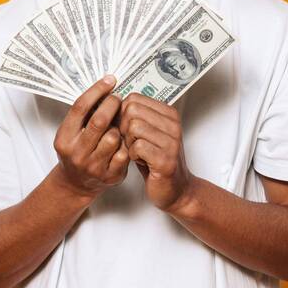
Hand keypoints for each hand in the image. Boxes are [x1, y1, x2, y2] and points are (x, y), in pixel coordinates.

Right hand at [52, 75, 127, 200]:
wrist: (76, 184)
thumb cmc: (77, 151)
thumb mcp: (72, 133)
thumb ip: (84, 115)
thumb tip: (106, 85)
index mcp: (64, 138)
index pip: (80, 108)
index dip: (97, 90)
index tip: (109, 80)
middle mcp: (76, 153)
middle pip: (99, 121)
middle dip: (112, 105)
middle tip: (119, 98)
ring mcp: (93, 166)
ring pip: (114, 137)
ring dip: (119, 128)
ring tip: (118, 125)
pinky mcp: (110, 176)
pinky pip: (125, 153)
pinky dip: (127, 144)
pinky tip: (124, 141)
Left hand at [118, 93, 194, 213]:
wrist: (175, 188)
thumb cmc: (156, 160)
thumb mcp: (149, 133)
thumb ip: (136, 116)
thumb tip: (111, 102)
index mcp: (169, 114)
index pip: (134, 98)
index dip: (123, 114)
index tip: (129, 129)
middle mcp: (173, 125)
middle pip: (132, 110)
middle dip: (124, 127)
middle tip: (133, 142)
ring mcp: (172, 142)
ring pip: (133, 127)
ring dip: (129, 143)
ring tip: (138, 152)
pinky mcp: (166, 159)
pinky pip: (137, 147)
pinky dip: (133, 155)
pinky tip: (142, 161)